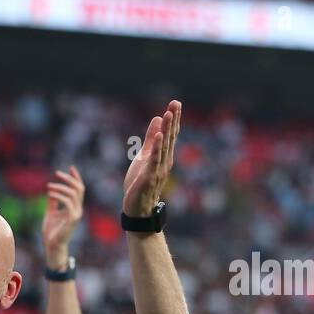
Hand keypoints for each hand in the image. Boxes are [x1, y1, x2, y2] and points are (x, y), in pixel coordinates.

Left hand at [42, 165, 83, 266]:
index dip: (76, 177)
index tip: (70, 167)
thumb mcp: (50, 213)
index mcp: (74, 207)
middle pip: (79, 188)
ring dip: (61, 187)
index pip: (79, 189)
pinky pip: (68, 202)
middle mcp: (77, 209)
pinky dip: (59, 196)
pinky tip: (50, 193)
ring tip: (49, 186)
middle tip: (57, 173)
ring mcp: (76, 214)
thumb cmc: (51, 232)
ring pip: (74, 193)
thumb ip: (52, 202)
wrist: (52, 246)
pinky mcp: (72, 219)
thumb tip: (51, 191)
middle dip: (69, 178)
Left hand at [122, 100, 180, 216]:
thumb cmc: (141, 184)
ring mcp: (158, 169)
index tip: (175, 103)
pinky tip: (160, 135)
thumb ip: (151, 140)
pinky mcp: (149, 177)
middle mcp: (164, 161)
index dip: (173, 119)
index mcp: (163, 156)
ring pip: (164, 146)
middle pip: (170, 137)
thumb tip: (157, 119)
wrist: (138, 210)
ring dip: (167, 130)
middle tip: (176, 103)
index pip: (170, 134)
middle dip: (173, 120)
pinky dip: (158, 147)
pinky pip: (154, 160)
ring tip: (168, 114)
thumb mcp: (144, 157)